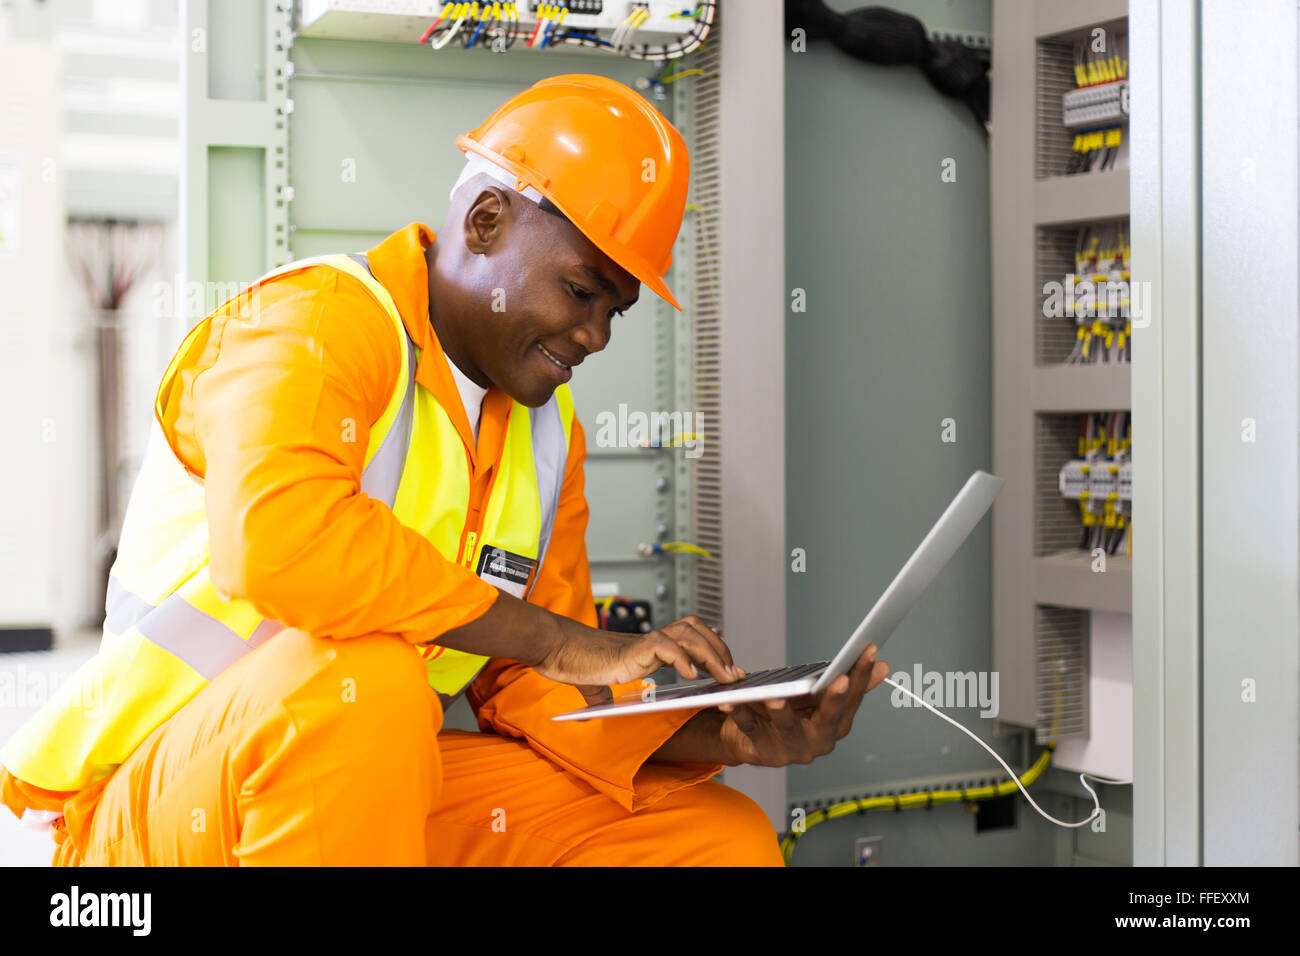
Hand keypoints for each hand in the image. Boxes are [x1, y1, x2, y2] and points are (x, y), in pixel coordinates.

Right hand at [535, 615, 741, 688]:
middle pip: (697, 630)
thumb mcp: (596, 684)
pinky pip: (665, 646)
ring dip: (711, 654)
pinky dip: (682, 658)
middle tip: (736, 674)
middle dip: (721, 651)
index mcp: (648, 645)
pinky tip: (692, 675)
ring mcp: (643, 641)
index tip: (728, 665)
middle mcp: (651, 639)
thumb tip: (596, 710)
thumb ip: (603, 694)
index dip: (712, 645)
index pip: (690, 635)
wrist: (555, 650)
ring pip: (688, 635)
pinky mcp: (634, 648)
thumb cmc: (574, 662)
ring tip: (725, 677)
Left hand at [715, 646, 887, 766]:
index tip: (868, 650)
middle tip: (841, 680)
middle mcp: (818, 741)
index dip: (862, 674)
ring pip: (787, 727)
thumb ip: (850, 685)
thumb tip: (883, 667)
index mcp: (836, 726)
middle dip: (835, 699)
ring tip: (775, 698)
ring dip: (781, 713)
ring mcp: (791, 748)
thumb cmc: (792, 716)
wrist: (752, 742)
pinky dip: (740, 714)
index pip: (853, 697)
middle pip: (829, 718)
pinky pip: (750, 729)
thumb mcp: (821, 699)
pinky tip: (731, 700)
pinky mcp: (761, 749)